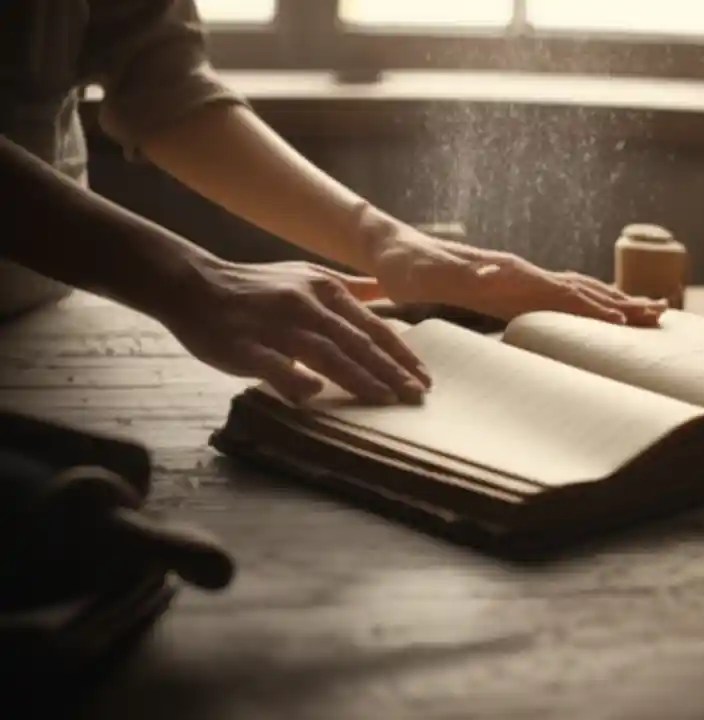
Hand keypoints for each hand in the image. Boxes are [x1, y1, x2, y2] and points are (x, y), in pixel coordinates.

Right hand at [162, 259, 429, 405]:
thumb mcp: (307, 277)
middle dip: (391, 371)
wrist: (194, 285)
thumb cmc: (257, 286)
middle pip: (356, 342)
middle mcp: (305, 306)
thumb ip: (350, 289)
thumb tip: (389, 291)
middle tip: (417, 396)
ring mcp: (275, 326)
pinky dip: (293, 379)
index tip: (424, 377)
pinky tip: (314, 396)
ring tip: (385, 400)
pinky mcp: (244, 346)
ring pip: (325, 354)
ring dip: (358, 378)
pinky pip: (272, 365)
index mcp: (324, 291)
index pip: (372, 327)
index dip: (400, 354)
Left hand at [363, 219, 666, 325]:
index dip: (592, 308)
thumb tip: (496, 273)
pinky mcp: (517, 285)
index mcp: (509, 274)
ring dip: (616, 302)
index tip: (622, 323)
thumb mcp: (426, 276)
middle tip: (659, 317)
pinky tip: (608, 310)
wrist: (393, 247)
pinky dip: (594, 302)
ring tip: (652, 312)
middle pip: (582, 290)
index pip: (561, 293)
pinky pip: (565, 293)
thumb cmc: (406, 268)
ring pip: (580, 289)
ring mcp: (522, 276)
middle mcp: (523, 272)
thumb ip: (460, 274)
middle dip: (620, 305)